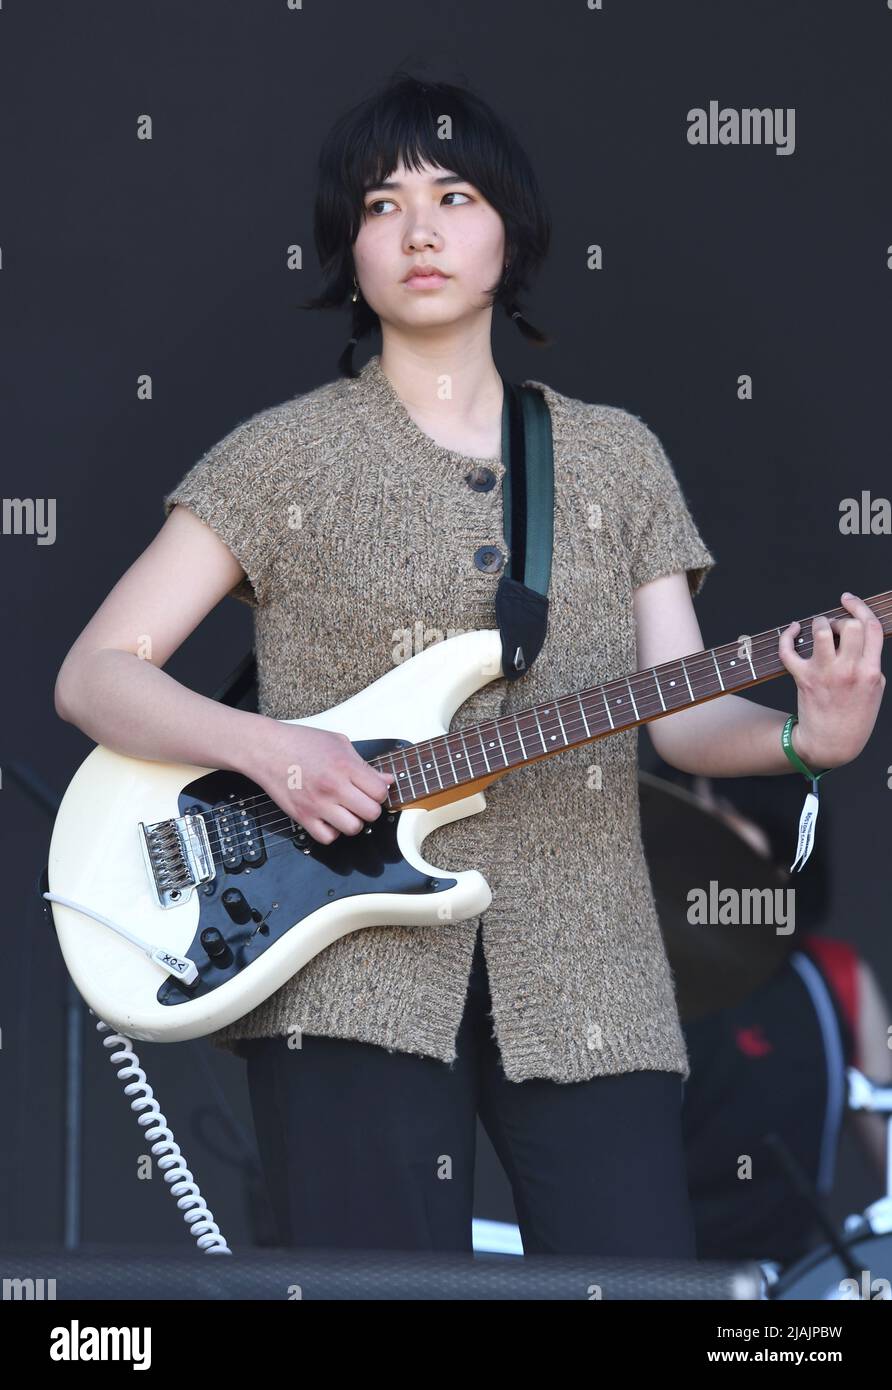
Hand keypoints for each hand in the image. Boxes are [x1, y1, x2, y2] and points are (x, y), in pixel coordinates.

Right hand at [243, 719, 395, 844]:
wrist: (267, 748)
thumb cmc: (301, 742)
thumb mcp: (339, 743)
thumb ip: (364, 764)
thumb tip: (387, 780)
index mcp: (345, 766)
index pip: (380, 792)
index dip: (380, 792)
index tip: (373, 789)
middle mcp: (333, 787)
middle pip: (371, 813)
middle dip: (370, 808)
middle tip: (361, 800)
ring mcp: (317, 804)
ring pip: (353, 828)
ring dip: (353, 821)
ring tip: (345, 809)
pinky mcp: (302, 816)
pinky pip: (327, 838)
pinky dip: (332, 831)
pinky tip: (329, 818)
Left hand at [779, 592, 886, 769]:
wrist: (832, 745)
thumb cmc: (854, 717)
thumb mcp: (875, 690)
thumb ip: (871, 663)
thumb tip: (861, 638)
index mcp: (871, 672)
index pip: (872, 628)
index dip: (860, 607)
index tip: (849, 600)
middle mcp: (849, 671)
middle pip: (849, 626)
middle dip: (841, 619)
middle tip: (835, 628)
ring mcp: (826, 674)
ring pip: (821, 632)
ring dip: (818, 623)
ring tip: (817, 628)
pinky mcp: (804, 680)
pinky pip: (789, 651)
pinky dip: (787, 636)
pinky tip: (791, 631)